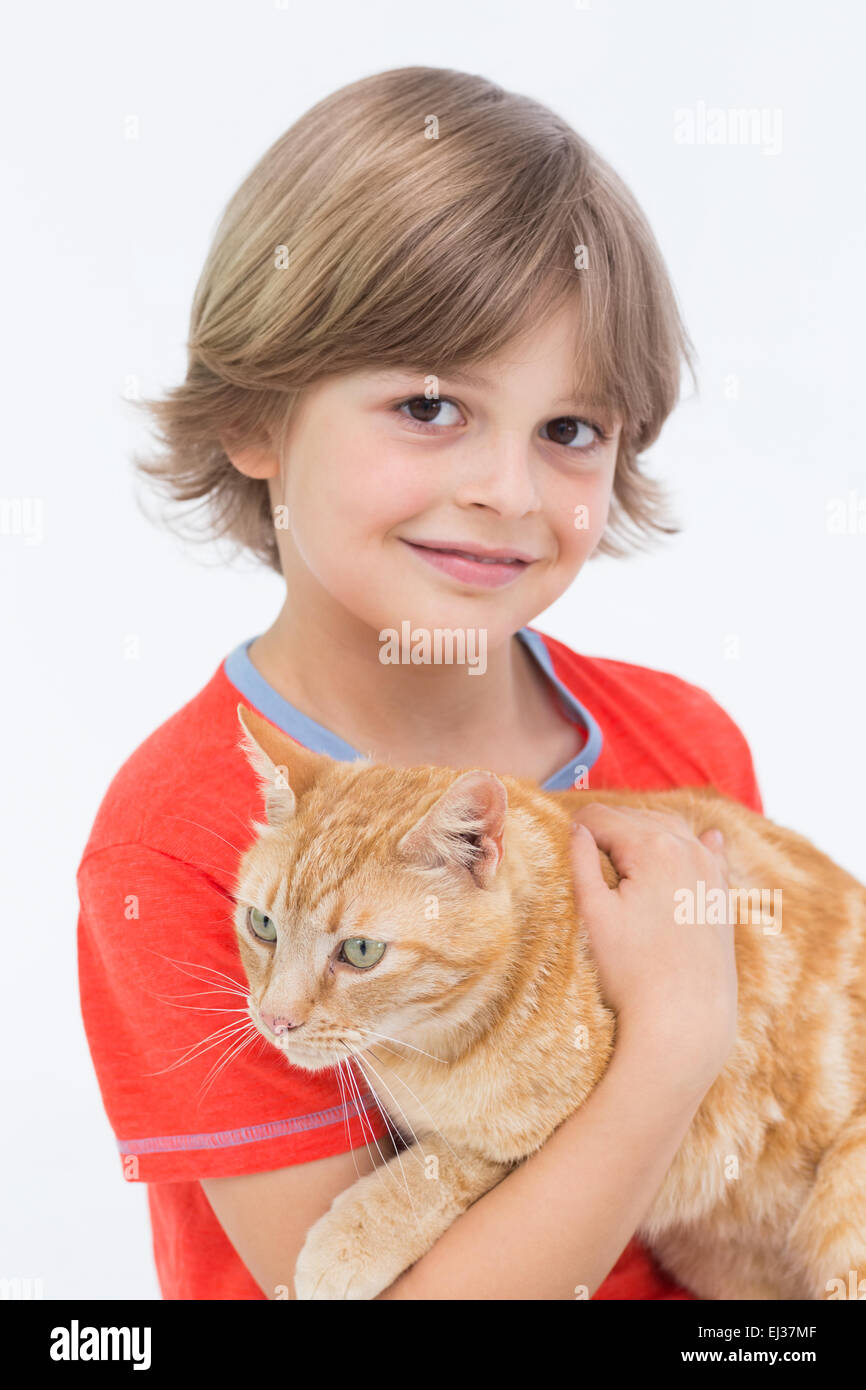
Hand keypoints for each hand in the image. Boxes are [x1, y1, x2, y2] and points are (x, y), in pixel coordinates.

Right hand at [568, 804, 735, 1090]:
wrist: (685, 1018)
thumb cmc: (632, 970)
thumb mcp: (593, 913)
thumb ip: (582, 862)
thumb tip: (578, 829)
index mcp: (652, 846)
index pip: (601, 816)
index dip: (575, 828)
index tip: (561, 845)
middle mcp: (687, 848)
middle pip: (636, 816)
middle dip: (608, 828)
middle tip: (584, 853)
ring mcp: (710, 870)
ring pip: (671, 828)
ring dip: (643, 831)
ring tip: (618, 850)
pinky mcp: (722, 894)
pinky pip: (710, 852)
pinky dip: (696, 842)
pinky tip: (701, 838)